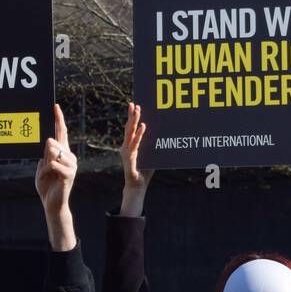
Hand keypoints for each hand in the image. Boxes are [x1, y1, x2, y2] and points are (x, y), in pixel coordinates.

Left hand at [35, 104, 76, 250]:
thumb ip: (45, 154)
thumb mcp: (41, 166)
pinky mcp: (70, 174)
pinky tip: (49, 178)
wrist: (51, 203)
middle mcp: (69, 156)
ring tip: (47, 175)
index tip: (55, 106)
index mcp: (62, 152)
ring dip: (45, 164)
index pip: (61, 132)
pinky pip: (53, 164)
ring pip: (53, 152)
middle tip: (45, 169)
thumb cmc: (46, 185)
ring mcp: (71, 165)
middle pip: (54, 142)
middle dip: (45, 154)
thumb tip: (49, 142)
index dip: (58, 119)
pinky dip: (46, 171)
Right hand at [118, 102, 153, 216]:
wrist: (137, 187)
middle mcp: (126, 147)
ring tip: (138, 112)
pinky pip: (135, 144)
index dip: (131, 117)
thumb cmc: (144, 172)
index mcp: (130, 145)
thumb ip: (153, 146)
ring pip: (130, 133)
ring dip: (134, 121)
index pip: (130, 128)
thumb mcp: (150, 155)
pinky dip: (139, 135)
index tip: (134, 105)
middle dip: (132, 115)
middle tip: (134, 104)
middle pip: (129, 128)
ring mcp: (127, 152)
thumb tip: (164, 135)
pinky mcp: (130, 158)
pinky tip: (143, 126)